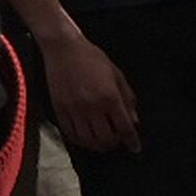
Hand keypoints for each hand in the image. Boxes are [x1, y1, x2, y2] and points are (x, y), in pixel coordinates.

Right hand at [39, 30, 139, 153]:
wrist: (63, 47)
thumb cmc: (91, 57)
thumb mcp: (116, 74)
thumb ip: (127, 98)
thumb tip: (134, 120)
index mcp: (109, 97)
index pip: (125, 128)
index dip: (132, 141)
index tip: (135, 148)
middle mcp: (92, 106)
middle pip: (107, 138)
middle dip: (115, 143)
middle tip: (116, 140)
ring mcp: (74, 109)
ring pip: (88, 140)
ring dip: (98, 145)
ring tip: (101, 141)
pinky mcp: (60, 109)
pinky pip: (71, 134)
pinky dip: (80, 140)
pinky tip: (85, 137)